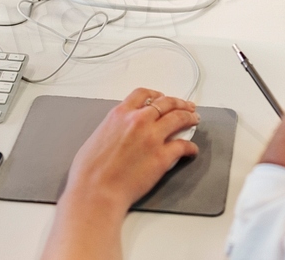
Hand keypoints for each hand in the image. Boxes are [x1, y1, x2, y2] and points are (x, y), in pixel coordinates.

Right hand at [61, 88, 198, 214]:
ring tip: (194, 120)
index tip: (161, 97)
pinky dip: (191, 147)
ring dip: (189, 118)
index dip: (156, 94)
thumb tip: (120, 132)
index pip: (143, 95)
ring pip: (179, 119)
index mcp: (119, 114)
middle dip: (179, 103)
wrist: (96, 190)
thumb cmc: (90, 170)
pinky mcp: (163, 157)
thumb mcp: (98, 136)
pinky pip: (183, 146)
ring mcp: (152, 137)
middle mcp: (138, 121)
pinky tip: (192, 149)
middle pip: (166, 103)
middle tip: (186, 106)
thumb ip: (113, 128)